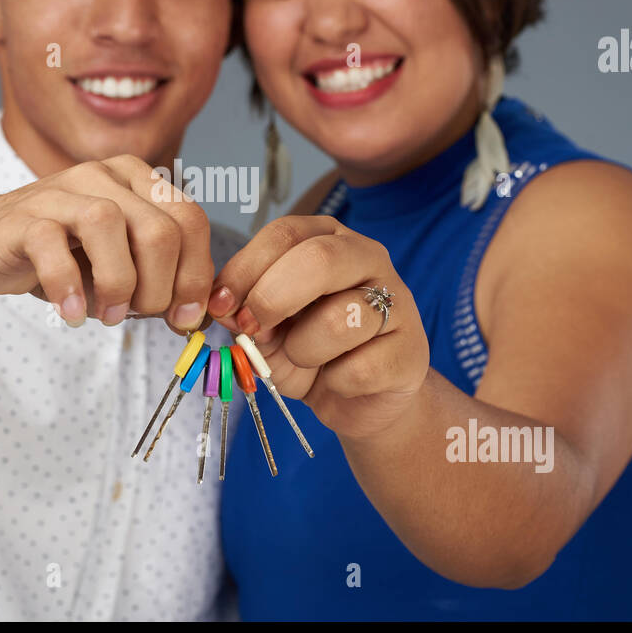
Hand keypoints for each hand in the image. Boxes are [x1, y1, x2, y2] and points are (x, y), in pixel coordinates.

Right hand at [0, 154, 211, 332]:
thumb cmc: (62, 255)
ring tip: (106, 315)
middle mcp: (103, 176)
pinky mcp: (23, 217)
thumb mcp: (120, 263)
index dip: (195, 276)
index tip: (183, 318)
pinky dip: (67, 286)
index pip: (191, 221)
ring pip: (109, 226)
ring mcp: (60, 191)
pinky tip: (71, 313)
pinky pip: (52, 245)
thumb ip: (160, 278)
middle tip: (137, 316)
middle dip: (159, 288)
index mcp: (137, 180)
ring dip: (118, 285)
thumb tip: (196, 316)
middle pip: (159, 229)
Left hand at [207, 215, 428, 440]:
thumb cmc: (309, 351)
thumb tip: (227, 308)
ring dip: (303, 350)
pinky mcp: (412, 349)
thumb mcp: (267, 328)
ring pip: (339, 320)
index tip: (219, 305)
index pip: (284, 233)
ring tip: (307, 360)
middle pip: (318, 259)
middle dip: (273, 298)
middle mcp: (367, 258)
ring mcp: (397, 301)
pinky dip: (335, 383)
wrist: (357, 398)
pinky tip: (340, 381)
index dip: (245, 269)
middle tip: (253, 329)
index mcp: (327, 239)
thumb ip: (247, 312)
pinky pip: (359, 368)